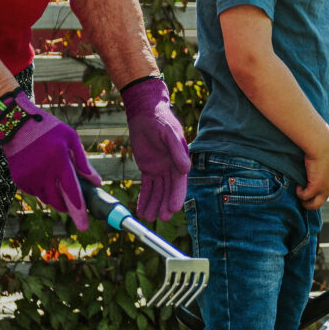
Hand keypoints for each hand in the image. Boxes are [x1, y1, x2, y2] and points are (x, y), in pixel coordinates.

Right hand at [0, 88, 95, 230]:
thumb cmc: (47, 129)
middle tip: (72, 202)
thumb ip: (83, 161)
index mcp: (59, 160)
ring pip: (46, 199)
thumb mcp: (70, 138)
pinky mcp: (19, 180)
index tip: (84, 226)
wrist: (15, 124)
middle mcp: (43, 172)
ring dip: (54, 196)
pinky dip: (41, 189)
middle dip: (67, 206)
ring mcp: (29, 177)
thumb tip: (96, 182)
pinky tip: (42, 175)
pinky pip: (34, 193)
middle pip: (58, 201)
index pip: (71, 192)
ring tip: (55, 179)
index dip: (79, 211)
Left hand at [120, 74, 189, 221]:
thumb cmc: (160, 119)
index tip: (174, 208)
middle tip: (162, 217)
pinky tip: (141, 209)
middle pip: (169, 189)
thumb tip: (186, 169)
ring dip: (154, 204)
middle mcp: (172, 166)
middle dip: (165, 203)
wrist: (144, 111)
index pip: (179, 181)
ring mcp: (160, 168)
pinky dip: (145, 197)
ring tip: (148, 218)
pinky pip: (147, 186)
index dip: (177, 195)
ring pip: (157, 190)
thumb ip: (176, 150)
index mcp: (180, 159)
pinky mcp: (148, 168)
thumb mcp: (168, 132)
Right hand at [297, 135, 328, 210]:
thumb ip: (318, 165)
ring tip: (298, 191)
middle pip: (318, 204)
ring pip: (314, 205)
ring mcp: (324, 189)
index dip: (313, 195)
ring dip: (304, 202)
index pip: (323, 195)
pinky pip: (305, 196)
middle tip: (300, 196)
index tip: (305, 188)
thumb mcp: (321, 159)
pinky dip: (299, 192)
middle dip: (308, 203)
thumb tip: (310, 163)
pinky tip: (298, 184)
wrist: (322, 146)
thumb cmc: (320, 149)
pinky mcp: (316, 187)